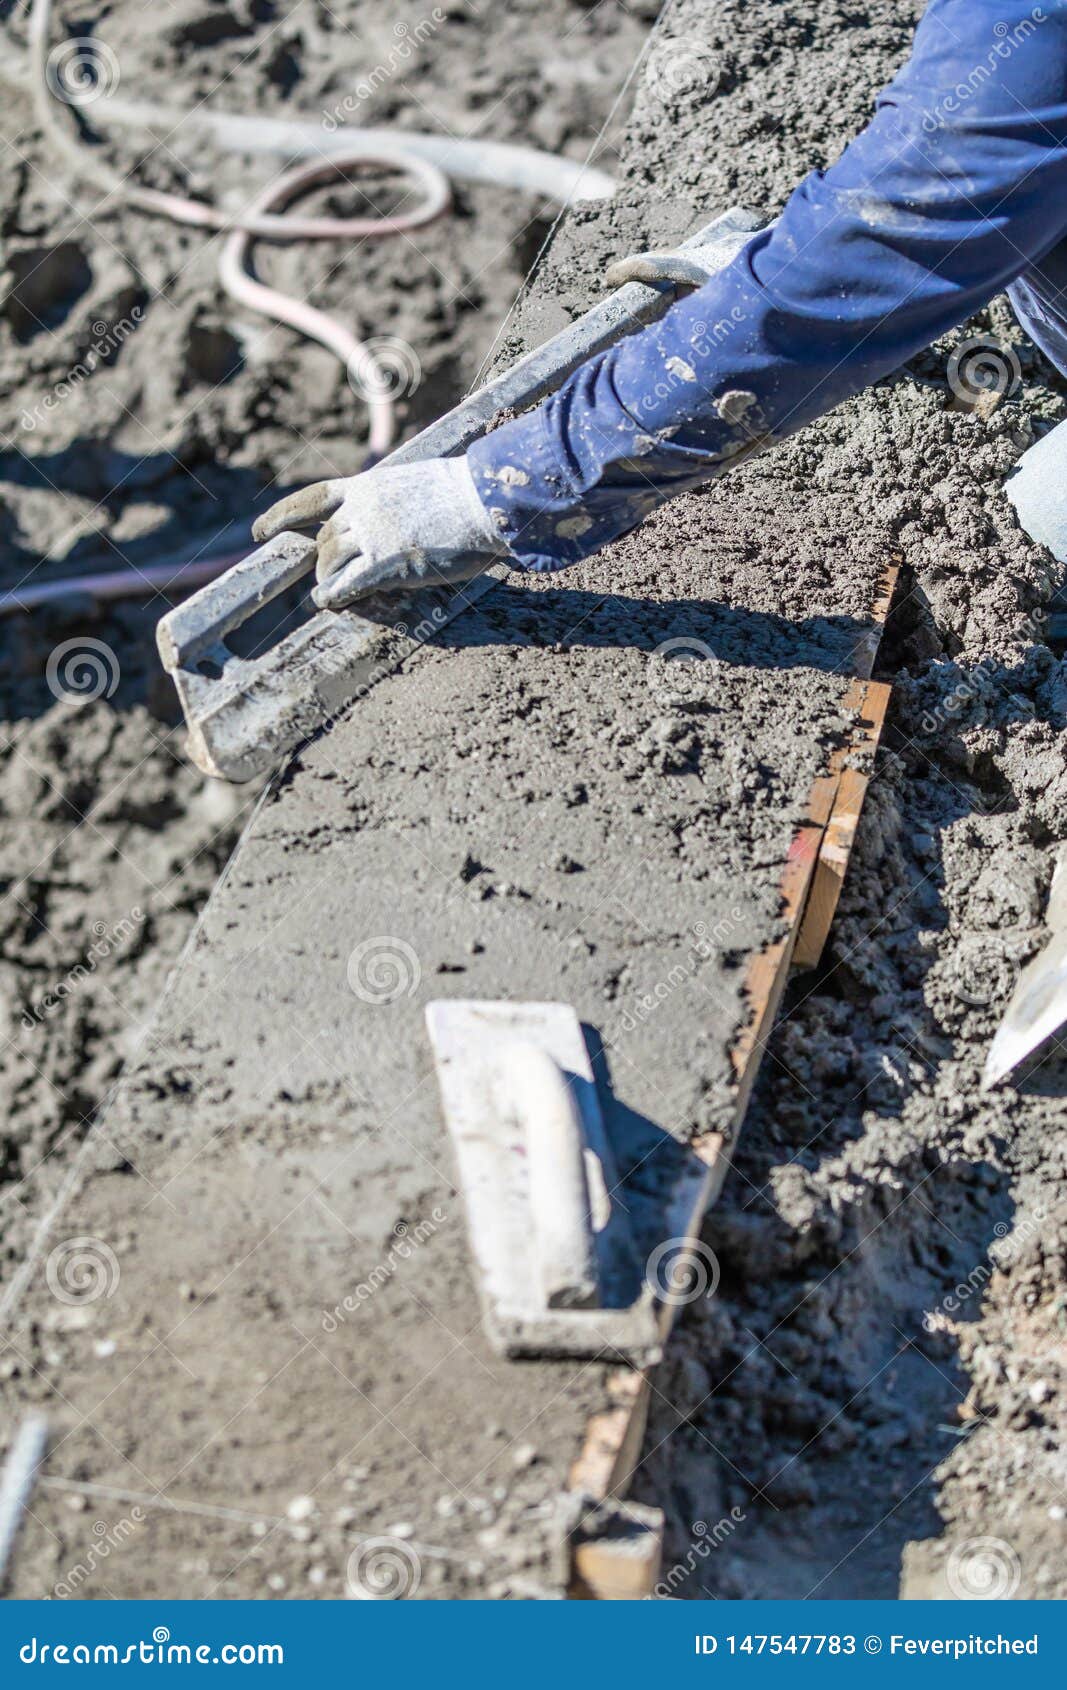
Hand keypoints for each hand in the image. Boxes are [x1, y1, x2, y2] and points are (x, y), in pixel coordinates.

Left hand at [252, 457, 507, 609]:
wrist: (486, 498)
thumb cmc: (466, 493)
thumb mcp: (418, 483)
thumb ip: (394, 500)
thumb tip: (394, 518)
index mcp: (369, 485)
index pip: (313, 498)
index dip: (281, 515)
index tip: (259, 531)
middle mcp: (363, 508)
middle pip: (324, 539)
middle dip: (318, 560)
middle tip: (318, 577)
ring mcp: (373, 535)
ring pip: (331, 561)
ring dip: (326, 579)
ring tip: (327, 595)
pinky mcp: (388, 563)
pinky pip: (349, 583)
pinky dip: (334, 595)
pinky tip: (328, 604)